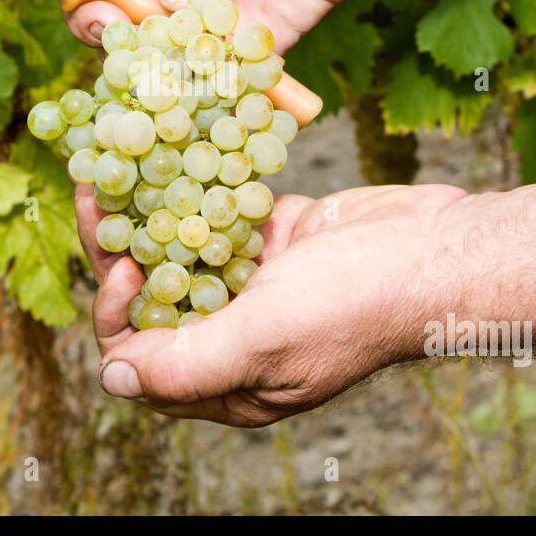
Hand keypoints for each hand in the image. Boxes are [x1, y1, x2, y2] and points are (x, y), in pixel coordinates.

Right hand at [64, 0, 404, 52]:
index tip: (97, 13)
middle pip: (135, 17)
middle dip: (132, 41)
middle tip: (141, 54)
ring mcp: (220, 4)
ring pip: (184, 49)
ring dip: (181, 68)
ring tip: (184, 77)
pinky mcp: (264, 31)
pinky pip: (240, 65)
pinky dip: (233, 80)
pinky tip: (230, 86)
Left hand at [76, 182, 468, 426]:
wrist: (439, 248)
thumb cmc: (358, 301)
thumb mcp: (265, 338)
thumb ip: (187, 364)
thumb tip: (112, 381)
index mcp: (231, 383)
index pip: (143, 361)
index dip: (118, 318)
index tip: (125, 268)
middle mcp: (235, 336)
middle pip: (151, 299)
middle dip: (118, 252)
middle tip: (96, 193)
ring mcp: (253, 284)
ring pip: (176, 252)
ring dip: (144, 212)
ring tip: (113, 165)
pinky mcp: (270, 237)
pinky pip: (214, 216)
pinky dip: (188, 189)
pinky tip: (162, 153)